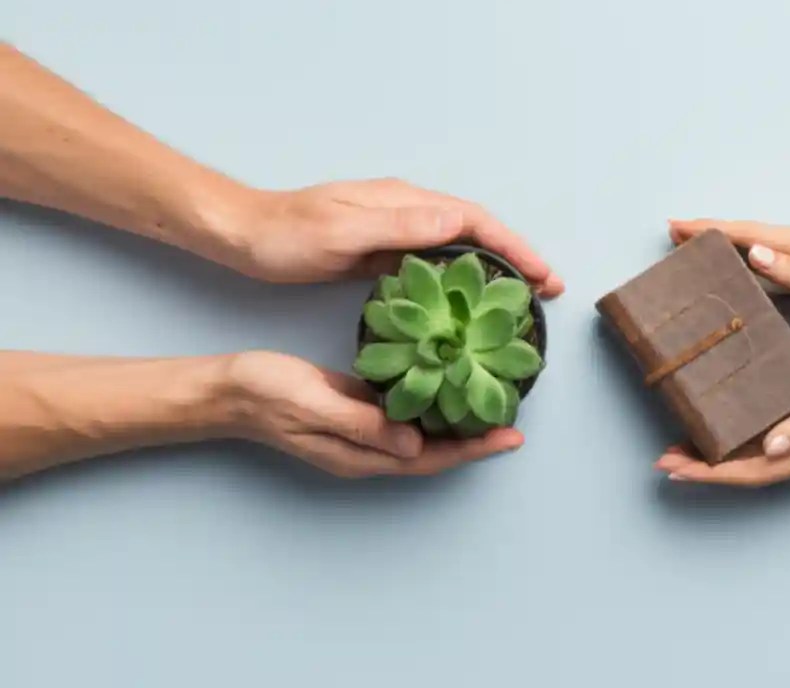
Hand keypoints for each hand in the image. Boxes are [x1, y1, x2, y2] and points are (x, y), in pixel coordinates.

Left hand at [226, 178, 563, 292]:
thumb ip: (400, 226)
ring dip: (494, 271)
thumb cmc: (285, 235)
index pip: (475, 220)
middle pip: (477, 232)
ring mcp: (395, 230)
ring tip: (523, 301)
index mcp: (403, 202)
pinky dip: (463, 282)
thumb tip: (459, 222)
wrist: (242, 234)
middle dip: (517, 258)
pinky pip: (437, 265)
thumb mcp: (342, 232)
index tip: (542, 274)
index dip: (514, 246)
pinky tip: (470, 305)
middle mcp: (406, 211)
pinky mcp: (383, 251)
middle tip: (548, 291)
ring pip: (460, 249)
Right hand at [226, 351, 521, 477]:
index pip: (432, 457)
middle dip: (476, 436)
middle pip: (436, 448)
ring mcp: (364, 429)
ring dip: (457, 416)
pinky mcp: (358, 407)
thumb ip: (364, 424)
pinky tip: (449, 377)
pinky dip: (432, 395)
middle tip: (515, 413)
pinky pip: (405, 407)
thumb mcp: (316, 405)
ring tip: (493, 396)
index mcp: (363, 454)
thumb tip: (414, 441)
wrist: (230, 389)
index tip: (512, 435)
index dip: (474, 448)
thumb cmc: (268, 394)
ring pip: (423, 429)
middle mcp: (370, 447)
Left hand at [655, 363, 789, 486]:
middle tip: (663, 460)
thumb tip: (769, 446)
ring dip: (718, 460)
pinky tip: (730, 434)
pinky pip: (771, 451)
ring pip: (755, 463)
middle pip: (744, 472)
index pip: (748, 471)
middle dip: (702, 469)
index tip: (672, 468)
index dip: (708, 472)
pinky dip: (743, 448)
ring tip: (684, 449)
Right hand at [669, 219, 789, 336]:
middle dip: (715, 231)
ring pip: (768, 240)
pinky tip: (752, 265)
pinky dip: (759, 253)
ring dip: (735, 242)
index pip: (749, 232)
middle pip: (754, 230)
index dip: (711, 229)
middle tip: (676, 234)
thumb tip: (753, 252)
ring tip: (703, 247)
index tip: (676, 225)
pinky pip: (784, 250)